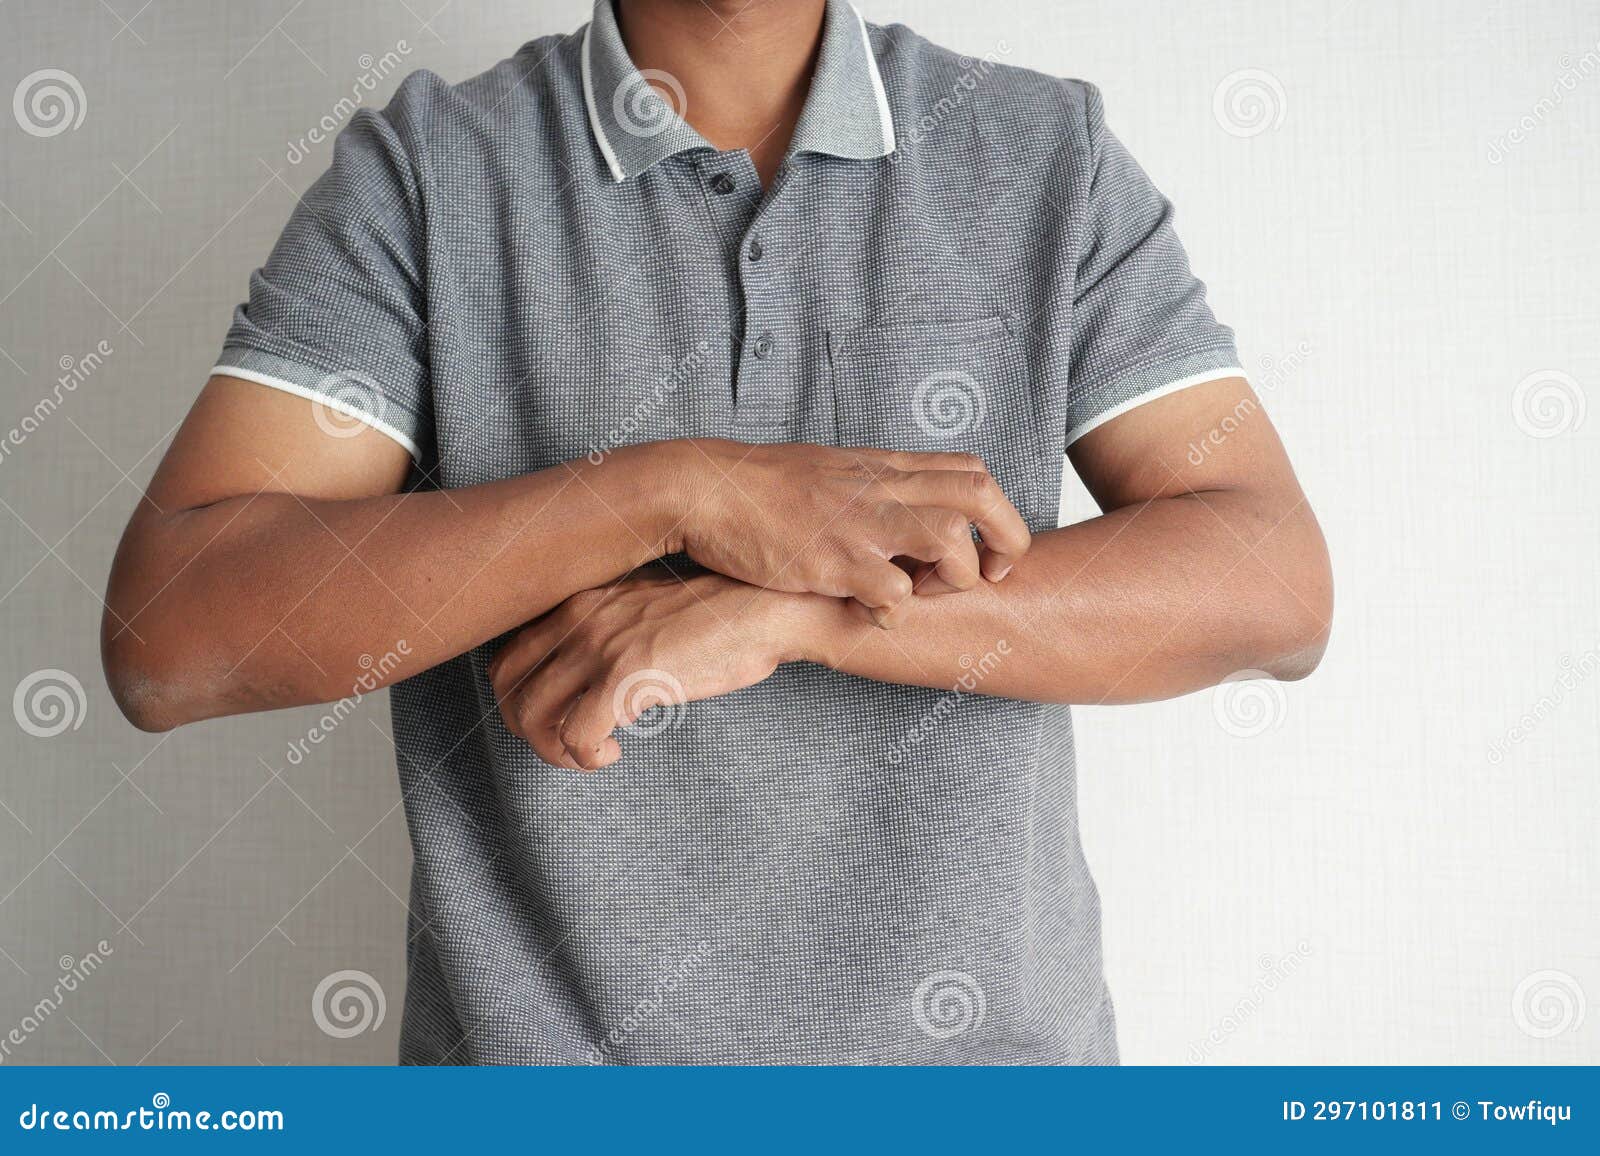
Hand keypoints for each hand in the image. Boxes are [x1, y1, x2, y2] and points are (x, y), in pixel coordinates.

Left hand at [488, 570, 814, 770]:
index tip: (555, 718)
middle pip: (506, 684)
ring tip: (591, 755)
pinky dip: (586, 758)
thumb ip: (609, 633)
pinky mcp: (626, 679)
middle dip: (526, 727)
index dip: (520, 697)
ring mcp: (599, 646)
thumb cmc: (721, 617)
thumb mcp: (646, 612)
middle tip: (564, 745)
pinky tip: (612, 757)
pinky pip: (574, 736)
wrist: (770, 611)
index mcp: (581, 600)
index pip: (510, 652)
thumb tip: (587, 677)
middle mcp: (580, 617)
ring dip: (554, 750)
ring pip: (530, 714)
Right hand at [670, 439, 1030, 625]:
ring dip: (951, 577)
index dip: (999, 513)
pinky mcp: (833, 560)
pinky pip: (894, 592)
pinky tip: (870, 614)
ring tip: (920, 593)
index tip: (989, 550)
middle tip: (991, 577)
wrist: (708, 490)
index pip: (974, 471)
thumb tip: (907, 505)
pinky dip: (894, 612)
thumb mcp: (832, 471)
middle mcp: (882, 488)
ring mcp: (860, 524)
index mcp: (885, 467)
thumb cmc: (762, 488)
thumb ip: (875, 486)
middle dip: (1006, 541)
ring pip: (949, 539)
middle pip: (982, 497)